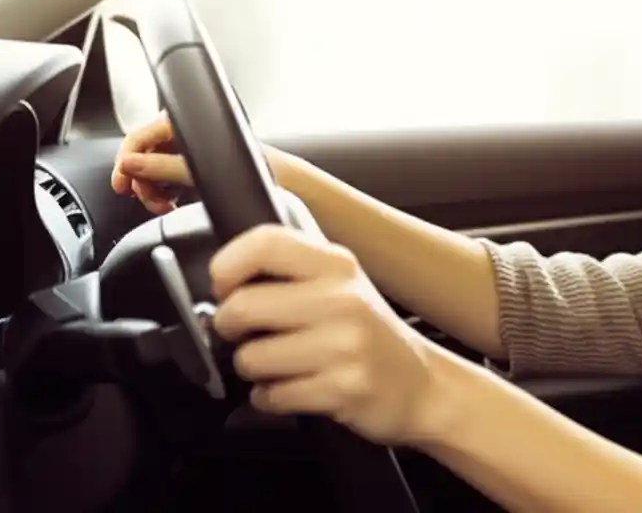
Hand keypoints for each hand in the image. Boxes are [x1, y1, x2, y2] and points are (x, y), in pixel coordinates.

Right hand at [112, 112, 292, 214]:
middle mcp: (186, 134)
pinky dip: (164, 193)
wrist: (285, 183)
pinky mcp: (197, 169)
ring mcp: (191, 152)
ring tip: (164, 206)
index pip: (139, 138)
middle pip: (143, 156)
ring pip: (153, 170)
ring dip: (151, 190)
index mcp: (185, 123)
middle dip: (140, 180)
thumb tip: (131, 166)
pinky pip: (168, 180)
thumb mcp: (201, 170)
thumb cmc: (255, 168)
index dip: (126, 161)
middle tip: (146, 200)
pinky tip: (171, 204)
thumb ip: (164, 167)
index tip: (122, 185)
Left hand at [209, 225, 441, 445]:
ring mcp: (345, 345)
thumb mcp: (340, 285)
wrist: (422, 385)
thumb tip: (220, 283)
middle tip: (245, 334)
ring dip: (253, 370)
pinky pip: (271, 396)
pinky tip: (293, 389)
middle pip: (242, 306)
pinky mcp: (344, 388)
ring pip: (251, 358)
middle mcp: (342, 298)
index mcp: (336, 263)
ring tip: (280, 366)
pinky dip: (270, 398)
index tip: (223, 286)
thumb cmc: (368, 334)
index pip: (264, 242)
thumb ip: (290, 273)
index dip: (227, 264)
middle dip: (229, 328)